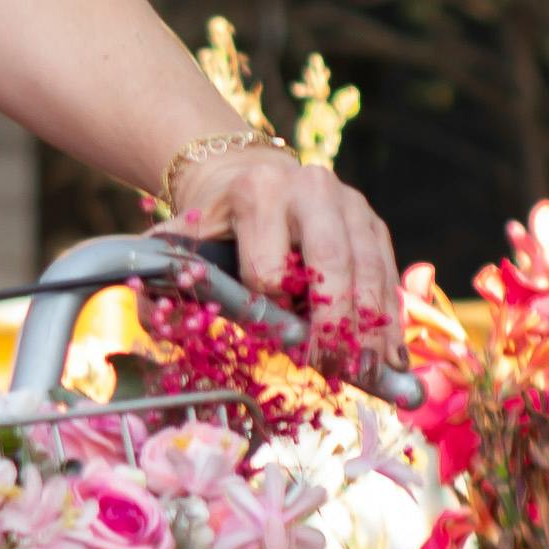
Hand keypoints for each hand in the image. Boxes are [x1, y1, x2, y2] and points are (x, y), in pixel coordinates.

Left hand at [169, 139, 406, 358]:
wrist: (250, 177)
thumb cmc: (218, 224)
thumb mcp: (186, 239)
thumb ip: (168, 276)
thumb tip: (155, 319)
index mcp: (258, 192)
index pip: (269, 267)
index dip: (272, 310)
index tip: (275, 341)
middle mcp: (311, 190)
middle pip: (332, 263)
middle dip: (335, 322)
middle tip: (336, 369)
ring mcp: (350, 204)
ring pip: (368, 270)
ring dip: (372, 326)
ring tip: (370, 371)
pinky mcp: (373, 223)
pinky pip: (387, 273)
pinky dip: (390, 318)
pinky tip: (392, 356)